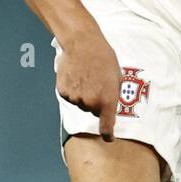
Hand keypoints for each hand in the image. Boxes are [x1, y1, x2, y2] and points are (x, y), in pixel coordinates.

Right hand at [56, 25, 121, 141]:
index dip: (107, 134)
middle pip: (93, 111)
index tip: (108, 138)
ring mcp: (75, 98)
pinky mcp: (63, 91)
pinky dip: (72, 89)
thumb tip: (110, 107)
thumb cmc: (103, 58)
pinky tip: (76, 75)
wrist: (82, 43)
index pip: (106, 125)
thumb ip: (114, 95)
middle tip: (97, 83)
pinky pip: (69, 96)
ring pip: (81, 103)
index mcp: (107, 100)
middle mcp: (90, 102)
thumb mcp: (117, 77)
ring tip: (86, 76)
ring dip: (84, 94)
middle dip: (96, 101)